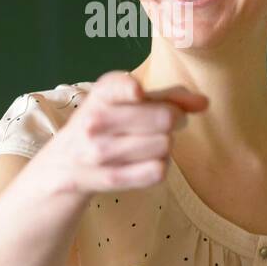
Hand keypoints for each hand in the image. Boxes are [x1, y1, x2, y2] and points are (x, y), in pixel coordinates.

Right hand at [40, 70, 208, 195]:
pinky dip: (159, 166)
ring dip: (165, 146)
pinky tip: (147, 162)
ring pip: (164, 146)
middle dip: (174, 120)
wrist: (62, 165)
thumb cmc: (105, 124)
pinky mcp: (108, 178)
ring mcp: (99, 152)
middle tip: (164, 123)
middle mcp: (95, 120)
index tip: (137, 93)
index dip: (137, 91)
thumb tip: (204, 103)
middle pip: (165, 119)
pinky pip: (157, 171)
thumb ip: (168, 96)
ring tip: (149, 144)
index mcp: (101, 93)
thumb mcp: (127, 101)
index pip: (123, 86)